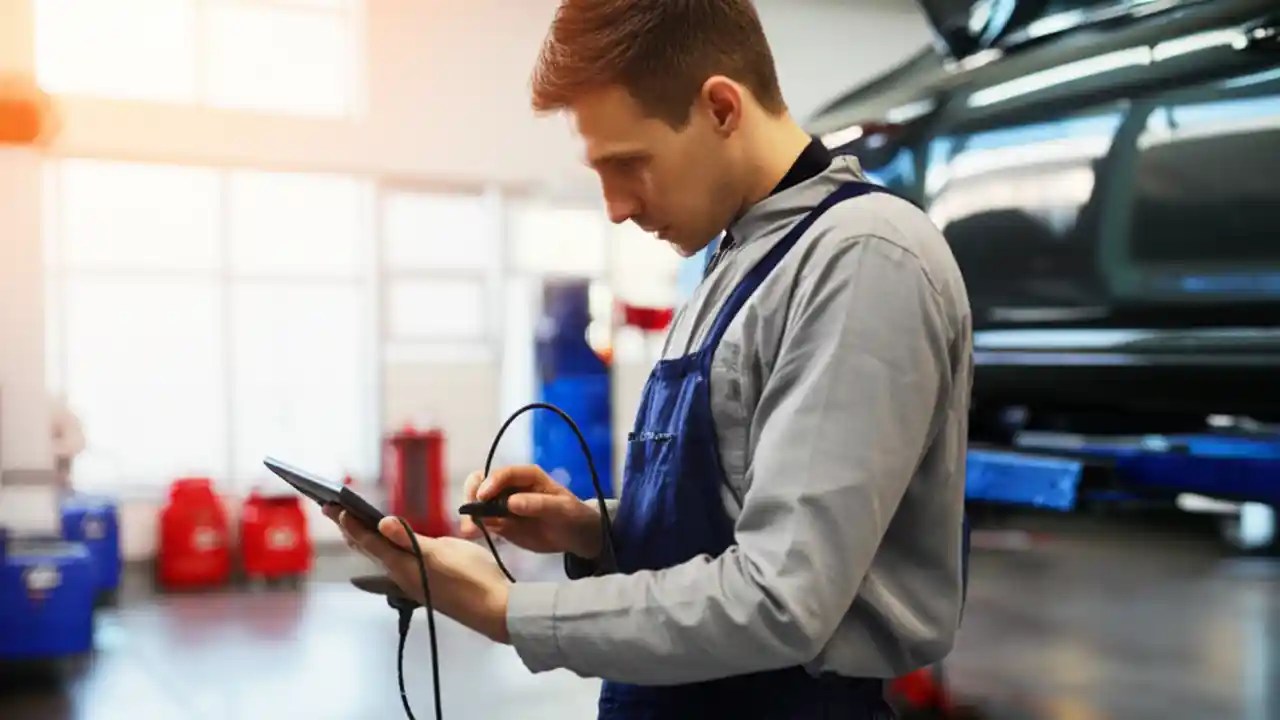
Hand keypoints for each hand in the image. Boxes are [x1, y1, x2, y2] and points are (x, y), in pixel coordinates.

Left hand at [323, 504, 511, 643]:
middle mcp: (403, 575)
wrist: (496, 609)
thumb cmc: (474, 577)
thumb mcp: (443, 553)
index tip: (333, 505)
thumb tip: (382, 522)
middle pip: (369, 548)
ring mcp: (413, 581)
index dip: (350, 523)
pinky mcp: (425, 584)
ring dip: (364, 538)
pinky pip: (395, 561)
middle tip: (331, 509)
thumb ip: (410, 539)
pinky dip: (383, 547)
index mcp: (405, 566)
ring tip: (351, 523)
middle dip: (350, 528)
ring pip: (381, 556)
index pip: (369, 541)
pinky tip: (388, 544)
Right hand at [459, 465, 602, 558]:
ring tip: (470, 531)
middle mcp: (510, 487)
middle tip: (472, 515)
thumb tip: (510, 502)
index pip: (503, 474)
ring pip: (478, 503)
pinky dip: (474, 527)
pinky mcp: (500, 523)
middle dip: (473, 496)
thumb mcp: (562, 510)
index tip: (482, 498)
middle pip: (482, 483)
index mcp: (527, 476)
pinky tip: (472, 535)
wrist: (576, 537)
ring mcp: (503, 505)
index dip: (490, 483)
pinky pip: (482, 522)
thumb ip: (538, 504)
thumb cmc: (573, 516)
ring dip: (470, 515)